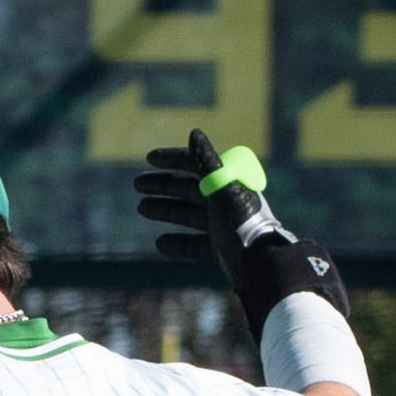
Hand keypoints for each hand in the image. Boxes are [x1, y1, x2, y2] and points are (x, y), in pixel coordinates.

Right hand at [134, 131, 348, 338]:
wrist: (258, 262)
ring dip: (165, 210)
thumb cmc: (241, 223)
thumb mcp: (223, 189)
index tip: (148, 158)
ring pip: (188, 215)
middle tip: (137, 185)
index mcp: (226, 183)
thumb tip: (193, 133)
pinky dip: (177, 243)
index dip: (172, 158)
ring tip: (142, 208)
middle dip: (162, 185)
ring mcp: (222, 226)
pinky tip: (160, 244)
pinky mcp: (221, 249)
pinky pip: (195, 244)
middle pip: (188, 189)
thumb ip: (207, 162)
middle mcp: (224, 202)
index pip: (196, 164)